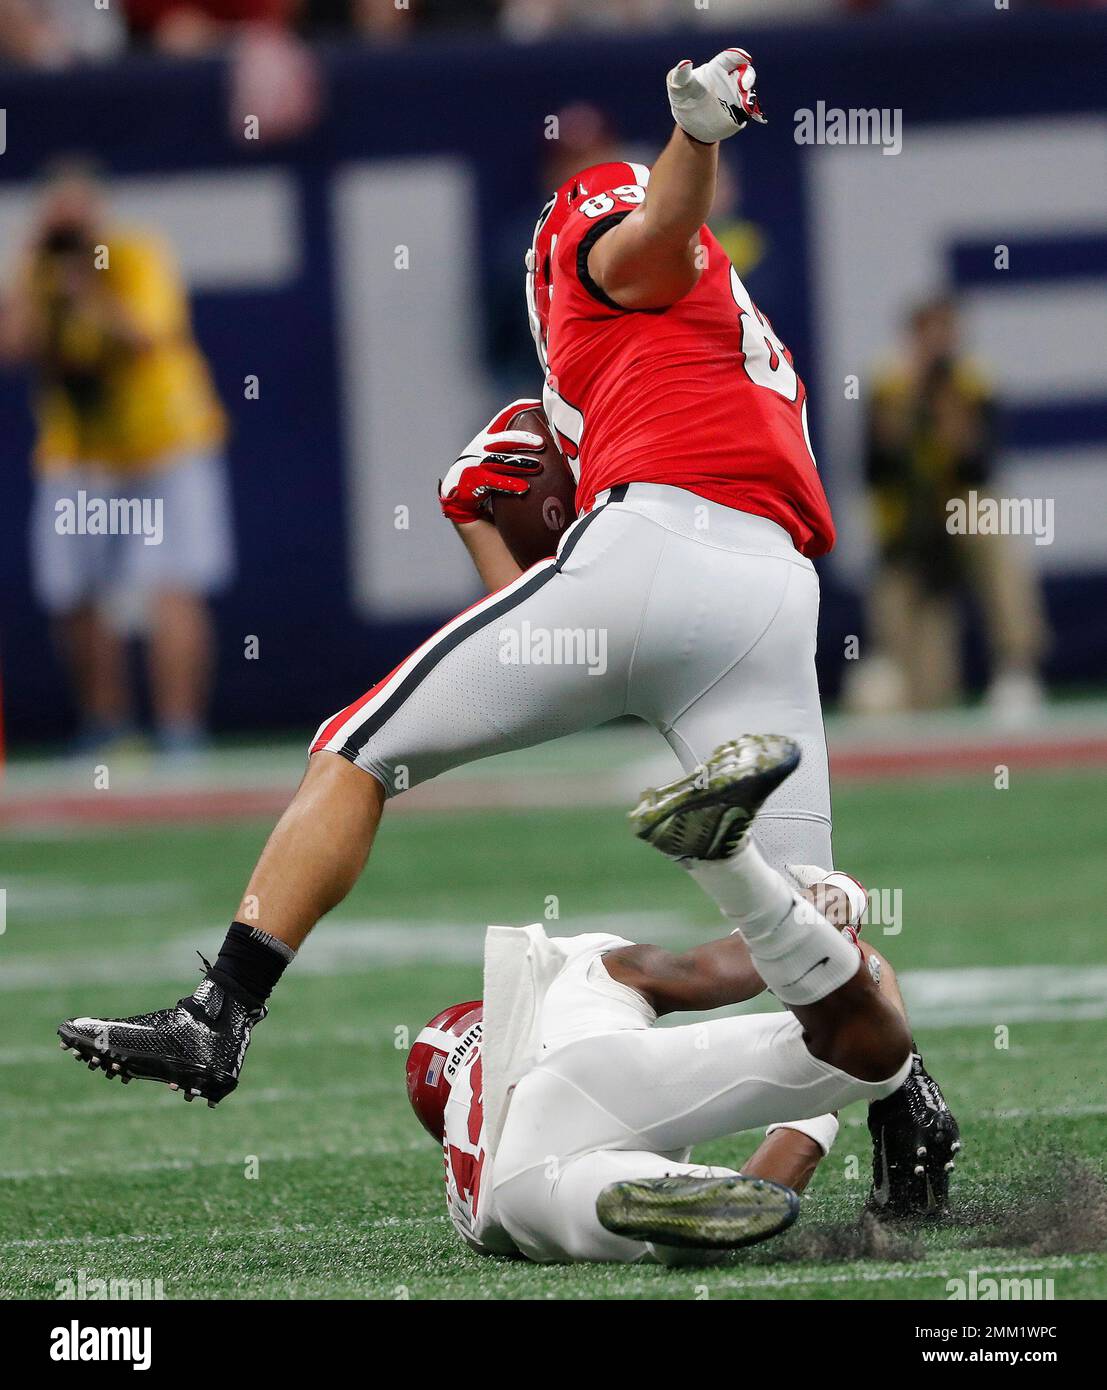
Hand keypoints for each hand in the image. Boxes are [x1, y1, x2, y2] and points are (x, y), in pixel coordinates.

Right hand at [438, 399, 545, 523]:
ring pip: (501, 460)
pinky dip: (509, 483)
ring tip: (538, 466)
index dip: (519, 407)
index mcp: (487, 437)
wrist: (455, 490)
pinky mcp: (474, 479)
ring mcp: (476, 462)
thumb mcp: (490, 453)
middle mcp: (481, 447)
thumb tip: (542, 444)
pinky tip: (524, 487)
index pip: (503, 417)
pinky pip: (494, 480)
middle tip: (541, 443)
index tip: (536, 403)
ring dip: (520, 463)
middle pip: (504, 439)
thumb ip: (509, 447)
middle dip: (523, 439)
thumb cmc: (480, 471)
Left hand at [667, 48, 765, 144]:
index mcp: (717, 69)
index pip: (729, 58)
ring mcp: (737, 96)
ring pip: (749, 91)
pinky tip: (748, 114)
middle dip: (748, 77)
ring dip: (749, 96)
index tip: (745, 57)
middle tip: (743, 85)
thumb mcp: (679, 88)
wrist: (690, 126)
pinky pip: (749, 110)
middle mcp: (730, 80)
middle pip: (746, 72)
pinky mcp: (740, 112)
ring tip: (744, 104)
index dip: (738, 56)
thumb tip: (685, 63)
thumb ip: (681, 75)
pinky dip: (750, 110)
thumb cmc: (684, 99)